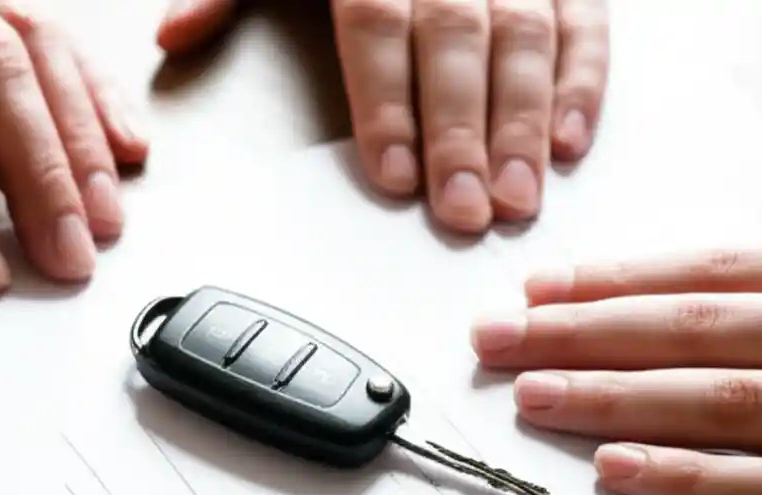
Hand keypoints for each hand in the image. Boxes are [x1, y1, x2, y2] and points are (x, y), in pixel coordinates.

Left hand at [156, 0, 607, 232]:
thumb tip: (175, 34)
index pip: (378, 22)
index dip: (388, 100)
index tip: (394, 171)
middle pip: (459, 37)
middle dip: (465, 131)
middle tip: (465, 208)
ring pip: (529, 33)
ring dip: (528, 120)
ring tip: (519, 195)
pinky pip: (586, 19)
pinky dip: (584, 80)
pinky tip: (570, 143)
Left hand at [470, 237, 761, 494]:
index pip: (720, 274)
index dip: (618, 282)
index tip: (537, 291)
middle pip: (701, 328)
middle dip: (585, 332)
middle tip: (498, 338)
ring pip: (727, 398)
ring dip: (617, 395)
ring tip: (534, 394)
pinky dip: (696, 477)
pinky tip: (615, 467)